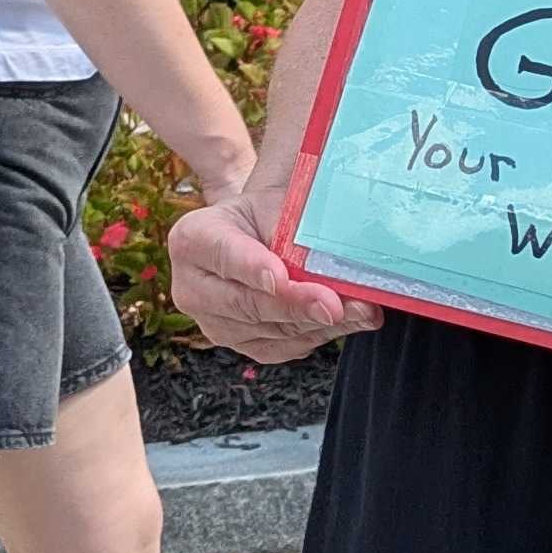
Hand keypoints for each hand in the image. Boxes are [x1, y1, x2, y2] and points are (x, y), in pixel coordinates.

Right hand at [167, 187, 377, 362]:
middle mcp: (191, 288)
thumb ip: (295, 233)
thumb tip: (333, 265)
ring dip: (319, 324)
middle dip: (296, 305)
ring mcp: (213, 323)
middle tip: (336, 304)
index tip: (280, 277)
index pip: (224, 255)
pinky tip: (347, 321)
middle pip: (246, 303)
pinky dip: (318, 335)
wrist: (261, 231)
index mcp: (192, 239)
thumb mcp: (277, 204)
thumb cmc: (268, 211)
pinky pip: (282, 348)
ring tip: (360, 310)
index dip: (253, 268)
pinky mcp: (241, 345)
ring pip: (270, 331)